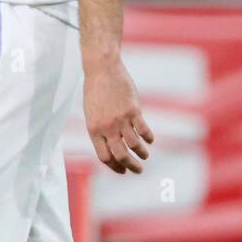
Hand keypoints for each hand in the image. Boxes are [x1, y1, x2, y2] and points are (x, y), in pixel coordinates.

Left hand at [84, 59, 153, 174]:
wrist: (102, 70)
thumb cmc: (95, 92)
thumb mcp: (91, 114)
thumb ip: (99, 130)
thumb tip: (110, 147)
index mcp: (94, 130)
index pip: (105, 156)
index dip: (115, 167)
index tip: (122, 171)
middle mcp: (107, 127)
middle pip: (121, 155)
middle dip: (131, 166)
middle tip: (138, 170)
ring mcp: (121, 119)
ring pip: (135, 145)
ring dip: (142, 154)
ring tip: (145, 156)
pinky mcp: (134, 110)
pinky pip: (144, 130)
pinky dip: (148, 138)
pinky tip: (150, 140)